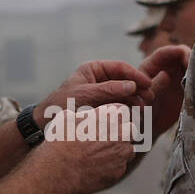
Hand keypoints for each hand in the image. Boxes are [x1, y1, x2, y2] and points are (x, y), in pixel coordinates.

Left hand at [37, 60, 154, 122]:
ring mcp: (104, 95)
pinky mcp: (105, 109)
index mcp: (94, 70)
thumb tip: (131, 86)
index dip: (135, 75)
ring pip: (126, 95)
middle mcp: (101, 80)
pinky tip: (136, 117)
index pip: (120, 68)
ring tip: (143, 111)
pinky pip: (121, 107)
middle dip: (138, 90)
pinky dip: (130, 111)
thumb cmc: (59, 105)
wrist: (45, 125)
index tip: (147, 84)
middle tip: (149, 99)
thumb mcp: (84, 95)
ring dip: (136, 102)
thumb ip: (108, 90)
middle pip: (126, 81)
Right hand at [42, 104, 134, 193]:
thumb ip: (85, 114)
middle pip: (130, 129)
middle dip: (121, 133)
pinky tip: (98, 166)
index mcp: (110, 115)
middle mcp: (121, 133)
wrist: (59, 169)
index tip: (108, 122)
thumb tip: (84, 114)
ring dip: (119, 150)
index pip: (123, 111)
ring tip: (100, 154)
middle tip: (106, 138)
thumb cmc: (61, 141)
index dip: (114, 117)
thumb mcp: (69, 117)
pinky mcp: (119, 170)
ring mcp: (122, 153)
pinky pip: (121, 166)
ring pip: (128, 149)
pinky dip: (113, 166)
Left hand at [139, 44, 190, 139]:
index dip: (178, 52)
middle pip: (182, 55)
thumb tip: (166, 74)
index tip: (189, 60)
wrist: (151, 128)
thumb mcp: (145, 101)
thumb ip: (154, 87)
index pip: (166, 52)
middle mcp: (165, 67)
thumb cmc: (142, 115)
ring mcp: (177, 75)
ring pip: (192, 65)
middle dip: (193, 60)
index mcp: (151, 65)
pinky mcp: (186, 85)